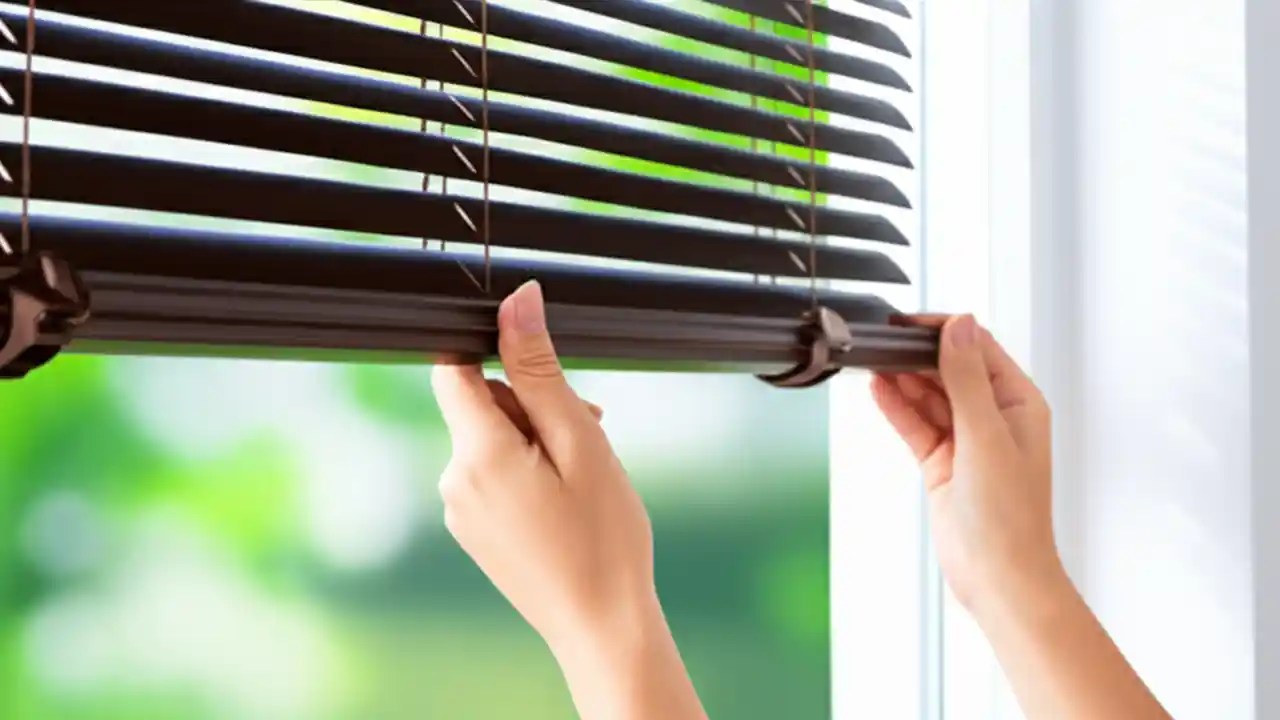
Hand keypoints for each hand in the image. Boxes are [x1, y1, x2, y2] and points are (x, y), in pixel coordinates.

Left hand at [432, 281, 656, 651]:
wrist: (603, 626)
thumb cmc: (603, 537)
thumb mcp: (580, 441)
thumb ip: (540, 369)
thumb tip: (516, 301)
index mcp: (478, 453)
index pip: (452, 368)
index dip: (492, 351)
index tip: (538, 365)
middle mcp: (454, 480)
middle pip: (482, 404)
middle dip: (534, 405)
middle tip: (589, 434)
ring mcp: (460, 510)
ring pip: (492, 440)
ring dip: (536, 441)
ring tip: (583, 475)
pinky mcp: (474, 530)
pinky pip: (495, 476)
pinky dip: (529, 473)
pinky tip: (566, 500)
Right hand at [871, 315, 1065, 618]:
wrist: (998, 578)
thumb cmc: (1008, 520)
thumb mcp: (985, 436)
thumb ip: (967, 379)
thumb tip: (959, 327)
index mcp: (1019, 404)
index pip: (977, 349)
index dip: (943, 331)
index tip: (908, 324)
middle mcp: (994, 418)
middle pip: (949, 369)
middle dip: (916, 354)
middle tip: (882, 342)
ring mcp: (967, 440)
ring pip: (930, 396)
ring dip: (903, 378)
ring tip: (873, 360)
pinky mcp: (943, 463)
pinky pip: (917, 425)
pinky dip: (898, 408)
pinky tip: (879, 390)